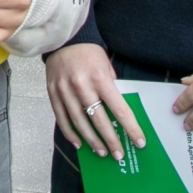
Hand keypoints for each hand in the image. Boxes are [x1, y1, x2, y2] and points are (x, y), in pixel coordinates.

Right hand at [44, 43, 146, 157]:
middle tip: (119, 154)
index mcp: (100, 78)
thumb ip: (112, 88)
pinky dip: (70, 133)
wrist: (63, 38)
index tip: (139, 142)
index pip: (119, 110)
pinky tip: (80, 144)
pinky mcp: (53, 93)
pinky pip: (62, 118)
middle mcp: (82, 86)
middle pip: (100, 121)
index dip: (131, 128)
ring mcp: (65, 90)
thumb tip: (118, 112)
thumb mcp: (107, 66)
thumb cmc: (89, 52)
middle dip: (112, 141)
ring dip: (92, 141)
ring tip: (102, 152)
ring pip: (80, 123)